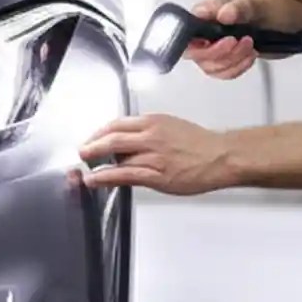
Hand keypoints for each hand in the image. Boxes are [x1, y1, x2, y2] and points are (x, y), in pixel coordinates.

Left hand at [77, 114, 240, 194]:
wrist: (220, 156)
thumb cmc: (199, 143)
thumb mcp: (170, 126)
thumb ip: (148, 132)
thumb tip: (127, 141)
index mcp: (152, 121)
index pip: (116, 124)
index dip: (98, 133)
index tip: (90, 139)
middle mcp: (150, 136)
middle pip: (110, 138)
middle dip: (91, 146)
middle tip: (81, 153)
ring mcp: (152, 156)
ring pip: (115, 157)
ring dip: (95, 163)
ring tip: (83, 170)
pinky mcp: (156, 175)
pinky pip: (124, 175)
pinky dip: (105, 177)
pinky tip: (95, 180)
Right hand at [183, 0, 257, 79]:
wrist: (253, 20)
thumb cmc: (241, 10)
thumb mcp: (243, 4)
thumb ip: (234, 8)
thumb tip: (225, 14)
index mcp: (195, 21)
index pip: (185, 39)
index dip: (204, 46)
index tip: (229, 40)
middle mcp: (195, 41)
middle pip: (200, 57)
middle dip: (225, 53)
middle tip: (245, 40)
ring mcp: (204, 55)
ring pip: (213, 68)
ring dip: (236, 60)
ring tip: (249, 45)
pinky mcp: (215, 66)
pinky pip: (224, 74)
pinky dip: (240, 66)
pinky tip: (249, 55)